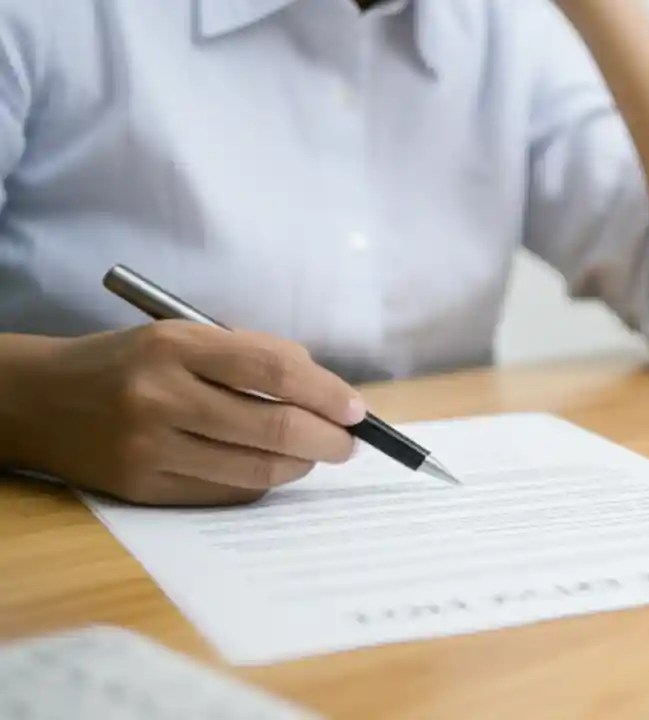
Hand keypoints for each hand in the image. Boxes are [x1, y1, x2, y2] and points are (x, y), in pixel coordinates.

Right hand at [11, 322, 364, 505]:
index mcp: (176, 346)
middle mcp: (160, 396)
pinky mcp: (142, 488)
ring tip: (313, 453)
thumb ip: (254, 354)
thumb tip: (327, 392)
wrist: (39, 400)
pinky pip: (226, 493)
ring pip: (256, 469)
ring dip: (300, 465)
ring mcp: (149, 447)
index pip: (274, 370)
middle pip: (273, 428)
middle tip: (349, 443)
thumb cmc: (132, 362)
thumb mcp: (183, 335)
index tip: (356, 410)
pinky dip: (261, 482)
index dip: (326, 393)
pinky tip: (269, 468)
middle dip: (327, 440)